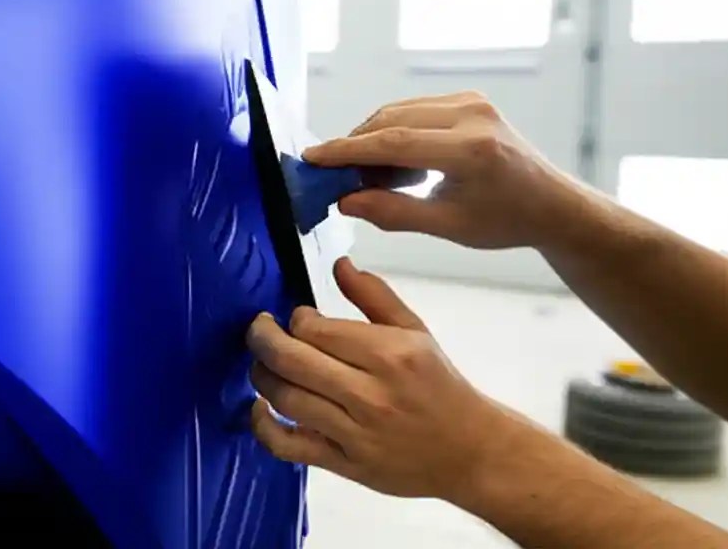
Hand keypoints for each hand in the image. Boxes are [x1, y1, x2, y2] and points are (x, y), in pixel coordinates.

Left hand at [245, 257, 521, 500]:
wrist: (469, 451)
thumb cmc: (439, 386)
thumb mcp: (416, 332)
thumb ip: (374, 296)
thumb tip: (338, 264)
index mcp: (390, 354)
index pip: (317, 330)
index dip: (296, 319)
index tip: (298, 317)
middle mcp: (370, 394)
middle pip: (293, 361)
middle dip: (262, 338)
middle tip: (258, 328)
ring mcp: (355, 432)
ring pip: (286, 398)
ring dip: (261, 374)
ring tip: (261, 362)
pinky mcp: (344, 464)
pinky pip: (288, 446)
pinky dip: (262, 426)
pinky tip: (258, 406)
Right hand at [304, 91, 576, 249]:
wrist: (551, 204)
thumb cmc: (505, 220)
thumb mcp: (448, 226)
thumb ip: (392, 212)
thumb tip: (345, 201)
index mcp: (470, 150)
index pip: (393, 142)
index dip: (346, 151)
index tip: (313, 159)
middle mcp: (472, 116)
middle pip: (390, 120)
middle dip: (355, 147)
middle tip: (332, 177)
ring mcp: (472, 103)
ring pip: (398, 112)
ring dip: (373, 140)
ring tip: (367, 178)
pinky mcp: (469, 100)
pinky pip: (414, 110)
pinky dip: (394, 133)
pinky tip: (393, 165)